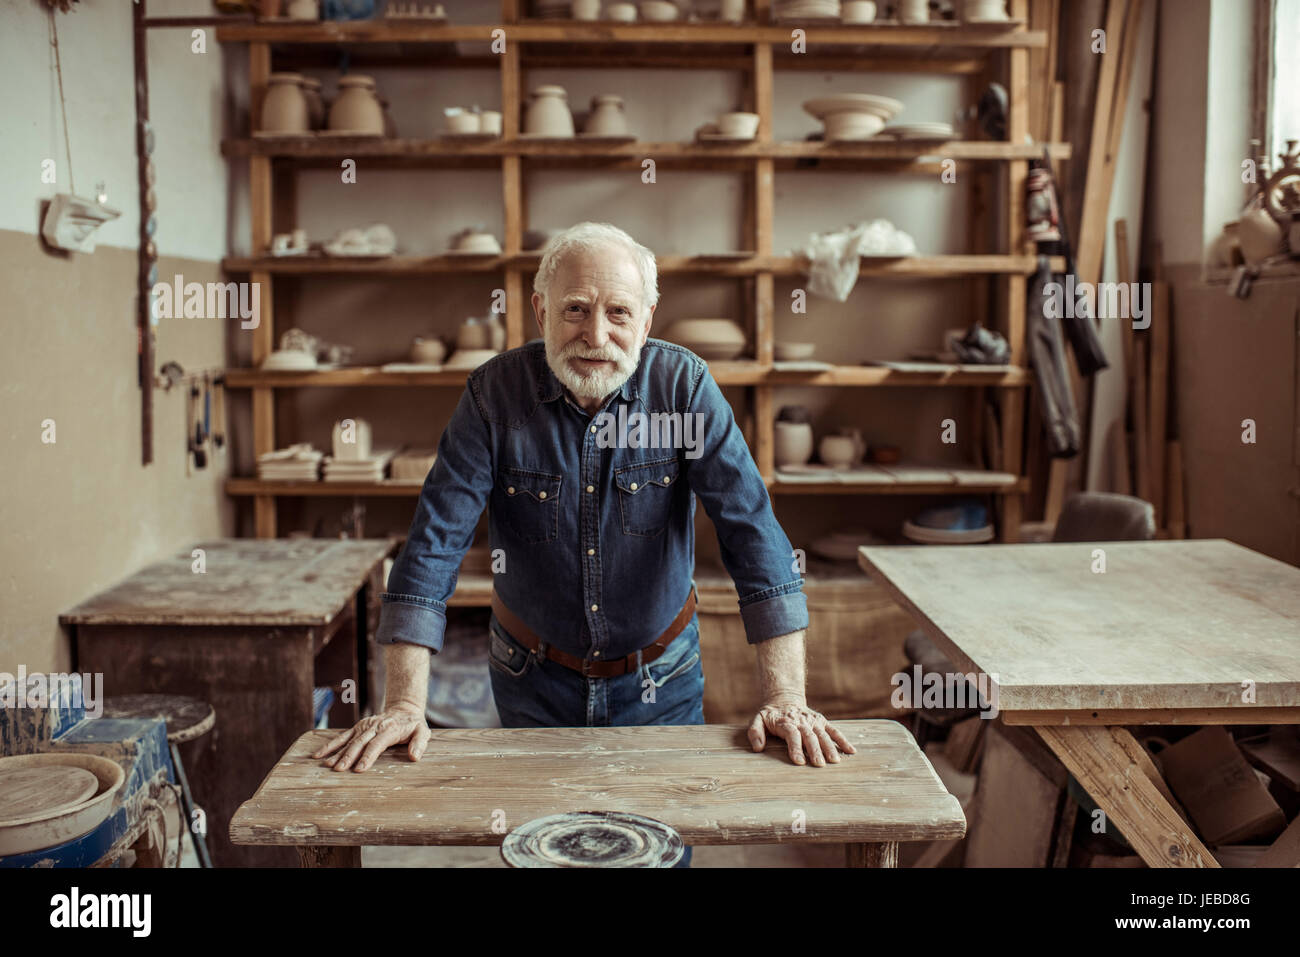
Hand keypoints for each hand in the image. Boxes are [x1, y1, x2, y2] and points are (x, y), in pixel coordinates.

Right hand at [311, 707, 430, 771]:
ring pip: (349, 741)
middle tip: (339, 770)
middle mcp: (374, 727)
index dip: (368, 756)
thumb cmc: (413, 724)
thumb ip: (419, 744)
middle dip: (348, 757)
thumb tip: (414, 757)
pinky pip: (342, 737)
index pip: (377, 744)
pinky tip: (319, 755)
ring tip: (327, 765)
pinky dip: (330, 745)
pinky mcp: (357, 727)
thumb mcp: (423, 732)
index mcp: (390, 729)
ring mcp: (364, 727)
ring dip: (337, 753)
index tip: (359, 769)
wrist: (403, 708)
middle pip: (359, 743)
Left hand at [747, 697, 855, 766]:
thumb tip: (757, 748)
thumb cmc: (770, 715)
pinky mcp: (822, 722)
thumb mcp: (757, 720)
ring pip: (823, 734)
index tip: (799, 762)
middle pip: (809, 736)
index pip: (792, 735)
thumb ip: (755, 732)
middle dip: (814, 751)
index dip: (796, 748)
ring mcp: (813, 721)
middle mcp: (801, 722)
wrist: (784, 699)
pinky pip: (834, 731)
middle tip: (819, 765)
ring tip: (835, 761)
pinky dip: (843, 740)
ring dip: (829, 747)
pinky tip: (851, 751)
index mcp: (786, 722)